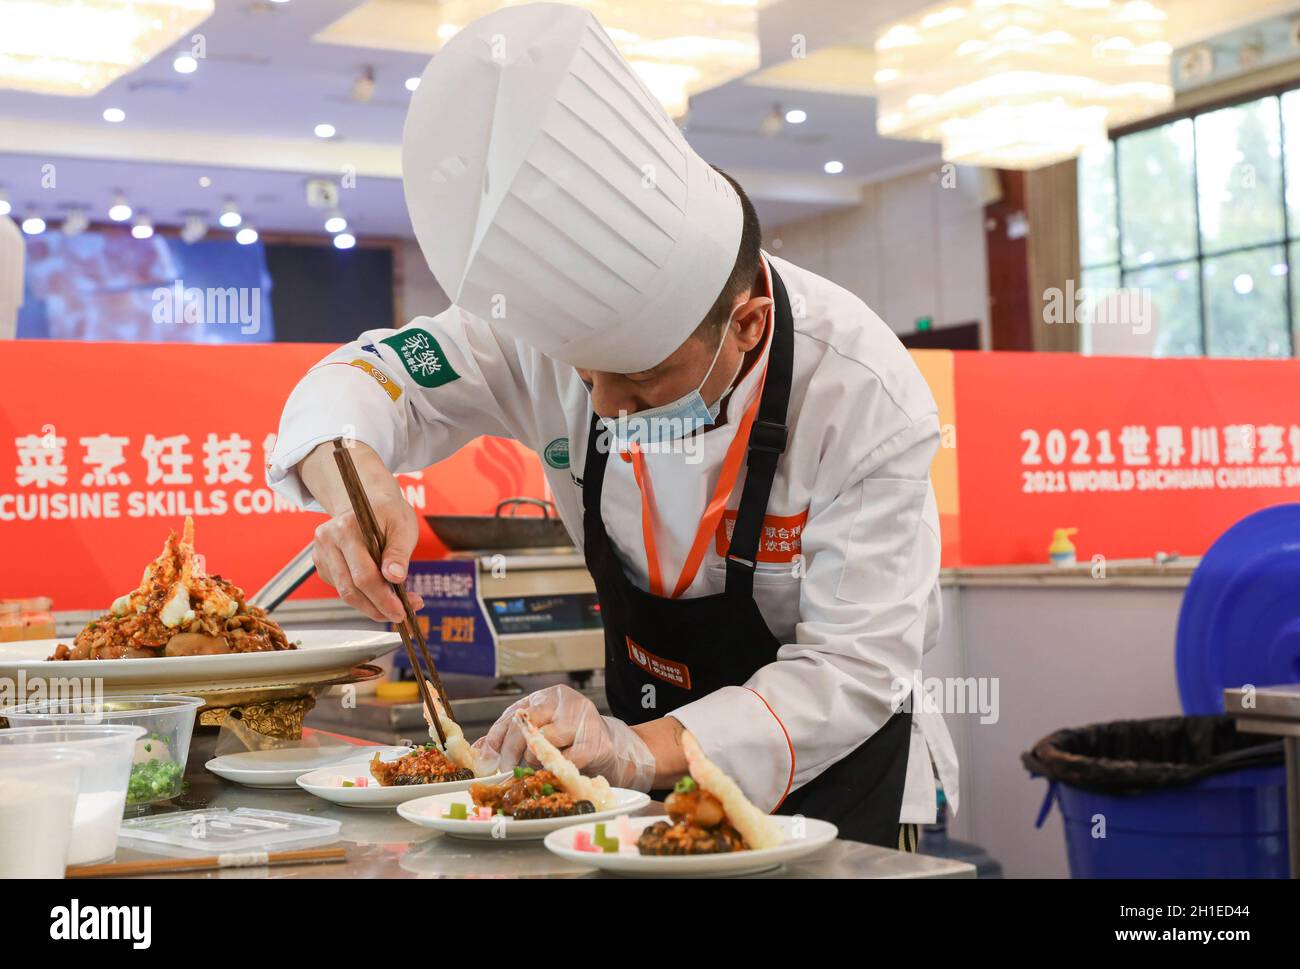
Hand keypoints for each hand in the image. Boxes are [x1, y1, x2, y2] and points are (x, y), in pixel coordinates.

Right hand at [300, 441, 423, 622]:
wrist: (368, 502)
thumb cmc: (389, 513)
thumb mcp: (403, 526)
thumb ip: (399, 552)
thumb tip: (395, 578)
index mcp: (346, 528)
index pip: (363, 575)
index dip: (383, 598)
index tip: (402, 612)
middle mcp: (327, 541)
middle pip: (350, 588)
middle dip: (378, 607)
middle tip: (401, 615)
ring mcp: (321, 553)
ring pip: (345, 592)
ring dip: (371, 606)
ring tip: (395, 608)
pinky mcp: (323, 564)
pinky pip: (342, 588)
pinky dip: (363, 597)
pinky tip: (381, 595)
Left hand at [474, 685, 656, 790]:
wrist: (613, 747)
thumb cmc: (571, 741)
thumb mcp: (540, 733)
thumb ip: (511, 739)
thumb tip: (479, 755)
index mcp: (546, 696)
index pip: (513, 715)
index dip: (495, 739)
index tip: (486, 762)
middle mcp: (564, 700)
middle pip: (527, 724)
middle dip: (512, 752)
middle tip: (506, 771)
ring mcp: (583, 717)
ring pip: (546, 740)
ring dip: (536, 761)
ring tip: (538, 768)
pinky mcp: (597, 739)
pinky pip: (568, 759)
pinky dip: (559, 768)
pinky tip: (560, 770)